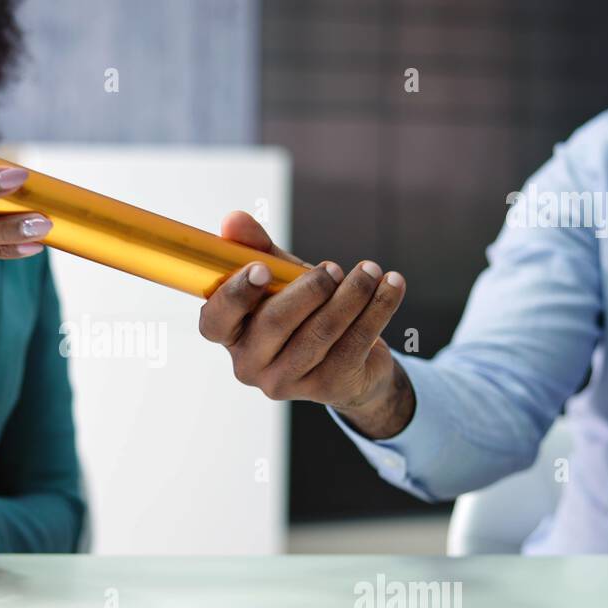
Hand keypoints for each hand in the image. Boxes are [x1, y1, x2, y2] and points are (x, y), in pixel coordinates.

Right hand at [198, 211, 414, 438]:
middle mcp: (249, 365)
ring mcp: (286, 382)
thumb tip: (234, 219)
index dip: (235, 294)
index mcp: (229, 335)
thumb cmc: (305, 313)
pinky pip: (356, 342)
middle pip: (275, 324)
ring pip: (321, 332)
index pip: (215, 321)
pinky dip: (378, 308)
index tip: (261, 268)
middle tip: (333, 267)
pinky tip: (392, 285)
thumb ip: (257, 249)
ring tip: (371, 270)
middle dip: (309, 289)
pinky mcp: (327, 388)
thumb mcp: (281, 280)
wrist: (351, 365)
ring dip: (352, 295)